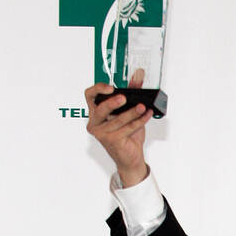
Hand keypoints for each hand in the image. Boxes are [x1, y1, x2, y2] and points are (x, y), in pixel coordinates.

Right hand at [85, 68, 151, 187]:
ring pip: (118, 119)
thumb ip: (131, 94)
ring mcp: (102, 134)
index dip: (98, 89)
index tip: (111, 87)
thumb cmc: (127, 136)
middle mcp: (95, 123)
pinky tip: (146, 115)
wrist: (131, 158)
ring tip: (143, 107)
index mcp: (95, 113)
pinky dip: (139, 121)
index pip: (90, 96)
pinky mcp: (112, 141)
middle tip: (124, 98)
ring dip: (132, 112)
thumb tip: (137, 77)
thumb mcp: (128, 112)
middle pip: (100, 108)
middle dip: (113, 102)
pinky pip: (127, 128)